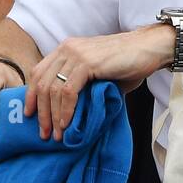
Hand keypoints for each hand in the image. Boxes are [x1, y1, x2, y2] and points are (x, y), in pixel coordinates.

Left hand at [25, 24, 172, 140]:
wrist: (151, 48)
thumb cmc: (131, 62)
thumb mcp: (100, 73)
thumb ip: (85, 86)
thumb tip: (77, 111)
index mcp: (67, 49)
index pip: (38, 73)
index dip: (32, 96)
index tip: (32, 116)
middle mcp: (67, 49)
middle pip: (41, 83)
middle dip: (41, 112)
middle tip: (44, 133)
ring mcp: (76, 54)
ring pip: (52, 89)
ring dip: (52, 116)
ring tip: (57, 134)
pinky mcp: (88, 63)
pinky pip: (68, 91)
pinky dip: (66, 111)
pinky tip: (68, 124)